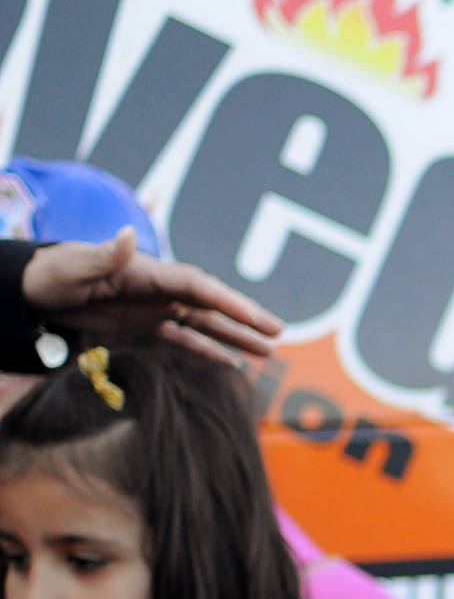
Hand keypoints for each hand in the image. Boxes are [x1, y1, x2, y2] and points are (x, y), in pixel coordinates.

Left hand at [23, 234, 280, 365]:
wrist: (32, 289)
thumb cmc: (49, 273)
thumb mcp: (73, 264)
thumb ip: (103, 254)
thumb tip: (126, 234)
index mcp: (147, 272)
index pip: (197, 286)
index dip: (229, 301)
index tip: (255, 318)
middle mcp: (158, 289)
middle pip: (211, 302)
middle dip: (245, 317)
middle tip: (277, 332)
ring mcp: (154, 307)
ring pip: (204, 322)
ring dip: (235, 336)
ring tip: (267, 351)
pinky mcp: (145, 325)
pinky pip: (183, 339)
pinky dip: (207, 351)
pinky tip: (230, 364)